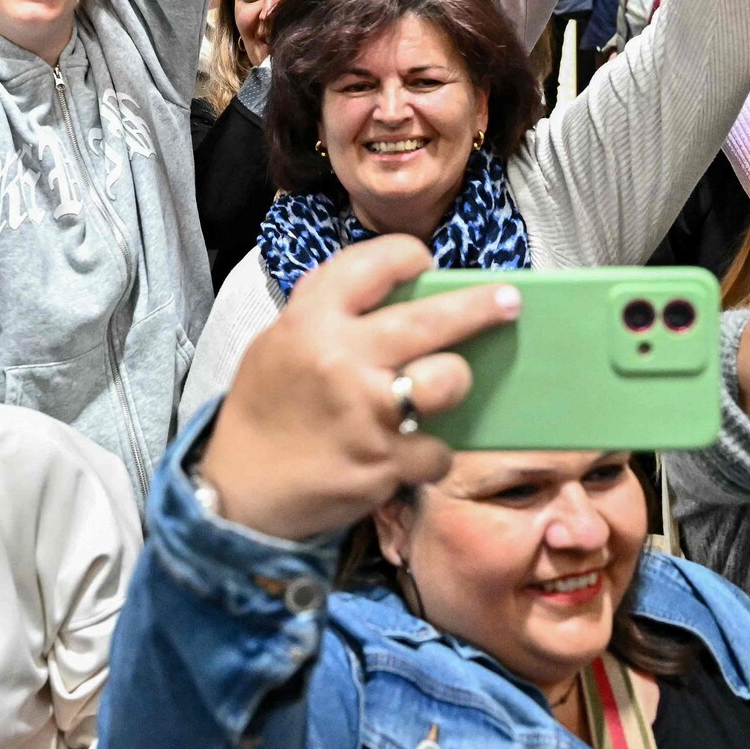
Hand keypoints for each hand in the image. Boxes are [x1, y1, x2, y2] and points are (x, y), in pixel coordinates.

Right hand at [195, 236, 521, 541]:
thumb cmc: (265, 409)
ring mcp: (366, 413)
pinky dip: (431, 450)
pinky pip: (439, 448)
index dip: (411, 258)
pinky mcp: (384, 463)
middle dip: (482, 305)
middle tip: (509, 301)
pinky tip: (412, 449)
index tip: (427, 266)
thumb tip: (398, 284)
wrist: (240, 490)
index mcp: (311, 320)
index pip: (376, 263)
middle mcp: (341, 359)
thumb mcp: (278, 341)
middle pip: (433, 318)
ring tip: (442, 386)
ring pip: (449, 380)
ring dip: (454, 382)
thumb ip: (328, 310)